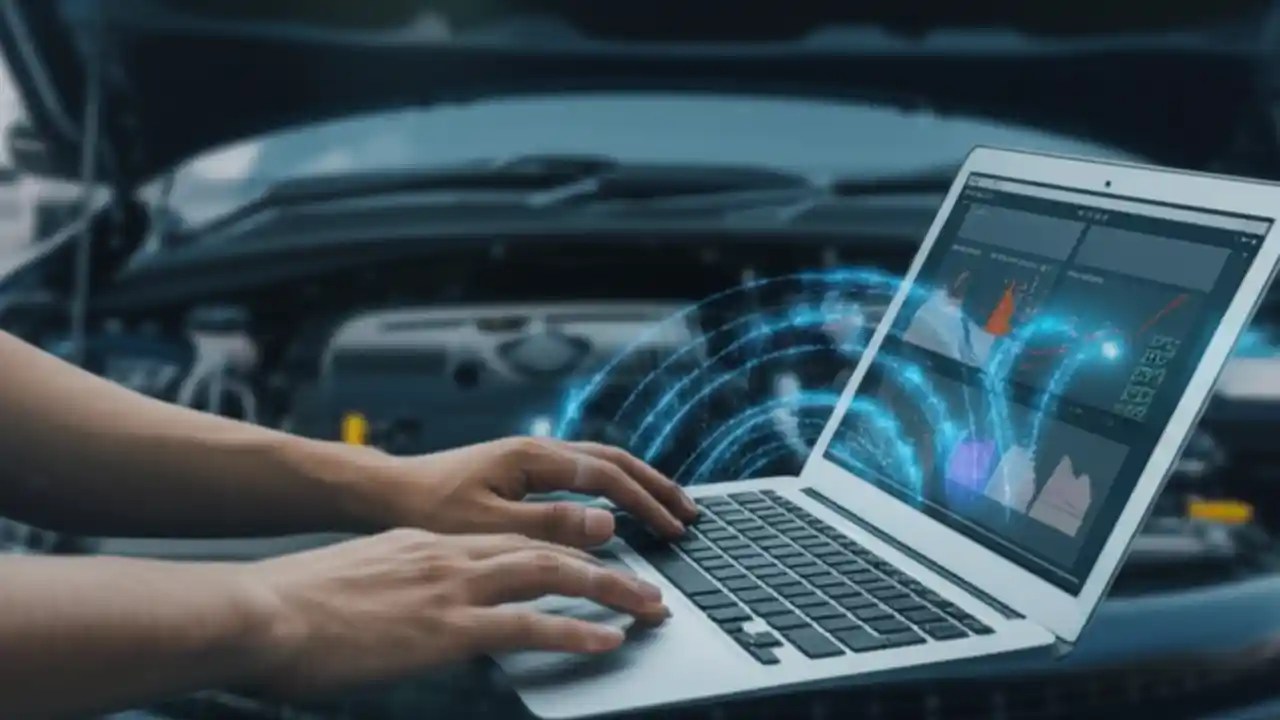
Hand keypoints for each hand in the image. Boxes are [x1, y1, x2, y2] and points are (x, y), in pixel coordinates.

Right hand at [245, 528, 667, 697]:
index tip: (589, 564)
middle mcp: (449, 556)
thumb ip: (392, 590)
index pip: (509, 543)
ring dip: (609, 592)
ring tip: (649, 606)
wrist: (258, 612)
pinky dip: (576, 632)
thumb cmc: (290, 608)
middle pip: (545, 552)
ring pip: (551, 578)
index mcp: (426, 546)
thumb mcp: (354, 585)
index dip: (558, 553)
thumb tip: (404, 612)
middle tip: (645, 584)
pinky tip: (607, 640)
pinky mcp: (447, 628)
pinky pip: (529, 626)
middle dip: (604, 568)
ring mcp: (451, 589)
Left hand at [360, 438, 697, 546]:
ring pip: (601, 463)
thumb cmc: (428, 509)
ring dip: (638, 483)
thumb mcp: (488, 524)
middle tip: (689, 513)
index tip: (672, 529)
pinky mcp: (523, 470)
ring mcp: (531, 457)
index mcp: (532, 458)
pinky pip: (583, 472)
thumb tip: (607, 523)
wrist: (387, 492)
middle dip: (655, 486)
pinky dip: (613, 486)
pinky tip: (620, 503)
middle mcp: (537, 450)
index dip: (644, 504)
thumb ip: (549, 524)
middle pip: (613, 460)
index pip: (606, 476)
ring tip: (668, 505)